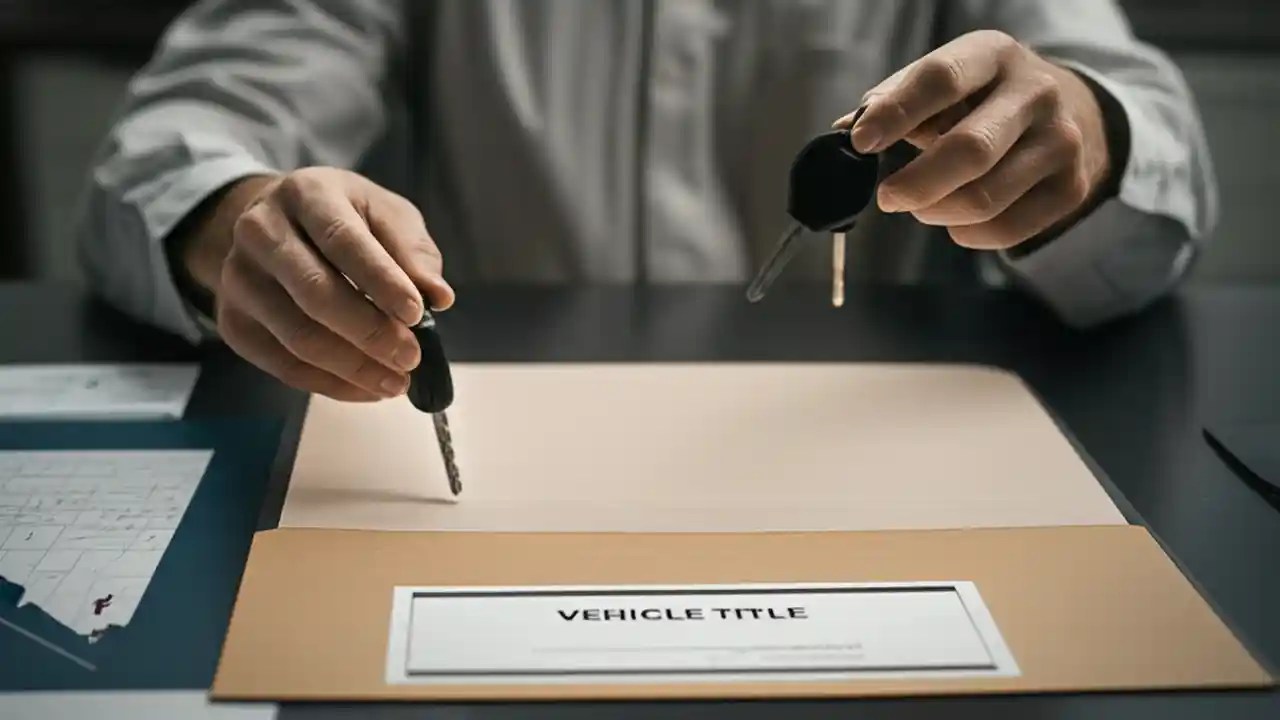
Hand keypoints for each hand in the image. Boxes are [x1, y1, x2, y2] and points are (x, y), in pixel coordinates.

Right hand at [183, 167, 453, 400]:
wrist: (279, 225)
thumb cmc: (346, 219)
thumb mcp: (387, 215)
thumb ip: (413, 252)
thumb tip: (438, 297)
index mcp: (306, 194)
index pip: (342, 240)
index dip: (381, 280)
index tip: (417, 314)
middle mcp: (260, 232)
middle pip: (315, 294)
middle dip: (370, 333)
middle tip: (412, 357)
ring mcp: (238, 278)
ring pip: (298, 336)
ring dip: (354, 367)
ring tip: (397, 381)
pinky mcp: (232, 321)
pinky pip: (282, 365)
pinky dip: (330, 384)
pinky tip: (367, 388)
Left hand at [834, 30, 1111, 249]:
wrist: (1069, 114)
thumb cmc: (980, 99)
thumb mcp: (944, 81)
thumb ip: (893, 101)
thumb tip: (844, 132)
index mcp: (993, 54)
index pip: (941, 79)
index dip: (896, 113)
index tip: (860, 142)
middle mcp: (1036, 92)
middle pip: (969, 150)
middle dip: (916, 183)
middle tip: (887, 197)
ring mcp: (1061, 141)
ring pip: (983, 199)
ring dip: (937, 212)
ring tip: (923, 205)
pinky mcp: (1071, 188)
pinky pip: (1004, 231)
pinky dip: (966, 234)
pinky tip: (958, 219)